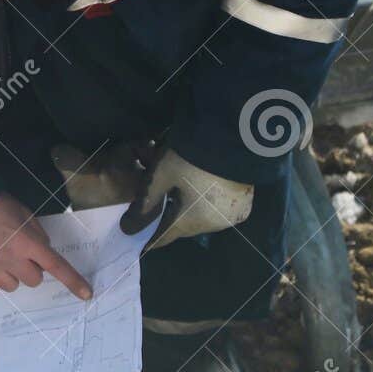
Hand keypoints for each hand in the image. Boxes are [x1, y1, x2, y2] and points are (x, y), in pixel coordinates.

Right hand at [0, 193, 92, 302]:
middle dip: (31, 267)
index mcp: (27, 242)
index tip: (87, 295)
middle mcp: (13, 261)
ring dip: (10, 275)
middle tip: (18, 252)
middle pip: (35, 279)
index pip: (56, 266)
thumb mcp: (22, 211)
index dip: (73, 281)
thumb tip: (44, 249)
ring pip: (13, 287)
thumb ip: (36, 232)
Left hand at [120, 148, 253, 249]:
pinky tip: (204, 185)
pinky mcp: (245, 205)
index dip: (149, 235)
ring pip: (202, 218)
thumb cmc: (191, 155)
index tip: (139, 233)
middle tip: (163, 196)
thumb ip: (145, 203)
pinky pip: (220, 210)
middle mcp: (213, 225)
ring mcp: (232, 216)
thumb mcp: (162, 174)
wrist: (234, 134)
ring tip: (183, 187)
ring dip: (191, 207)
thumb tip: (127, 230)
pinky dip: (209, 202)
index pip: (164, 237)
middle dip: (171, 214)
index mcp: (191, 221)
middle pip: (183, 226)